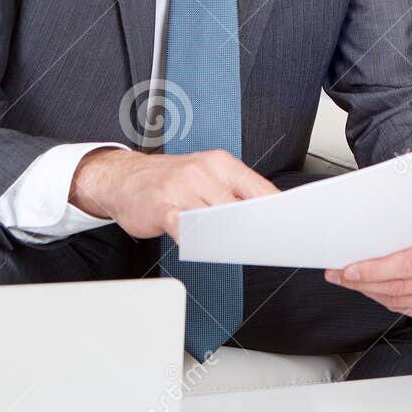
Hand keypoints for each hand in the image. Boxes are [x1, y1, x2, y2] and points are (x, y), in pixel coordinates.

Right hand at [71, 147, 278, 239]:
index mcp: (219, 163)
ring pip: (216, 219)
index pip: (259, 189)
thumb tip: (266, 218)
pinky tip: (202, 244)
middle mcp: (202, 172)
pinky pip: (185, 228)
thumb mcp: (206, 176)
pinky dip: (197, 239)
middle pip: (241, 207)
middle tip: (266, 244)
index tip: (288, 228)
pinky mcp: (161, 208)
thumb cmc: (171, 180)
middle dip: (255, 228)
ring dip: (228, 237)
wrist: (123, 177)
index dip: (276, 212)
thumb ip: (234, 194)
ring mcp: (180, 189)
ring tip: (237, 248)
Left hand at [323, 200, 411, 322]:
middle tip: (340, 275)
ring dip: (371, 291)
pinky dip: (386, 300)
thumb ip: (401, 228)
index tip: (349, 269)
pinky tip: (374, 289)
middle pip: (400, 286)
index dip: (375, 269)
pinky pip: (407, 309)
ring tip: (351, 280)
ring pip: (400, 301)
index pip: (407, 264)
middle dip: (363, 282)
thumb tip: (362, 239)